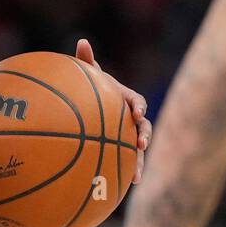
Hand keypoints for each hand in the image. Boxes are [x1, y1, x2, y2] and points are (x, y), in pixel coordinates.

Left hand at [74, 38, 152, 181]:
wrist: (91, 108)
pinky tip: (129, 185)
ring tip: (136, 175)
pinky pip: (128, 161)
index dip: (138, 106)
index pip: (136, 102)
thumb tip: (82, 40)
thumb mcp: (89, 76)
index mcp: (126, 99)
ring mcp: (129, 135)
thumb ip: (87, 61)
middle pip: (143, 127)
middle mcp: (132, 118)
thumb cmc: (91, 89)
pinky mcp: (122, 148)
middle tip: (141, 145)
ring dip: (139, 161)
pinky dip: (129, 171)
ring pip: (138, 149)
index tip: (135, 111)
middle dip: (144, 136)